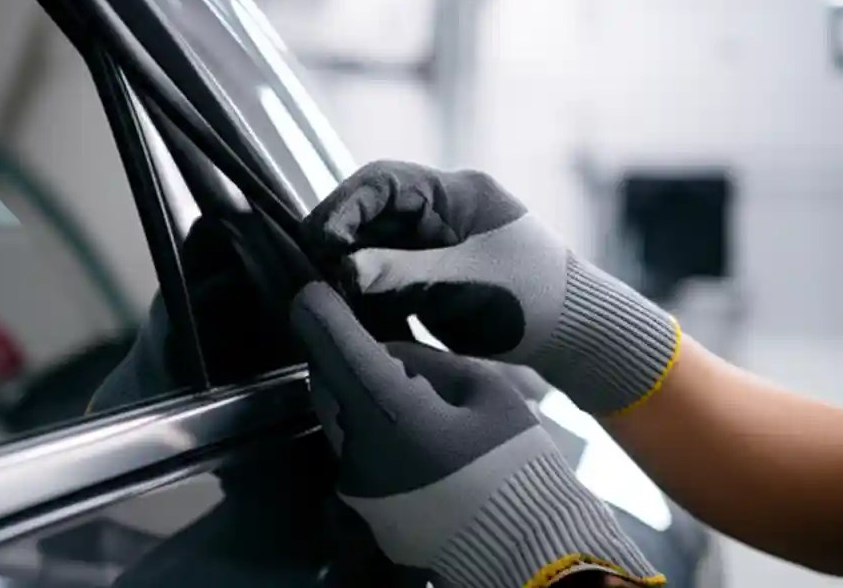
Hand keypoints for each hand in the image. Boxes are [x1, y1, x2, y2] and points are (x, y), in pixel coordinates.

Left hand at [290, 282, 663, 587]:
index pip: (336, 349)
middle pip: (330, 386)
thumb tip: (387, 354)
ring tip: (405, 391)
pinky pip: (358, 457)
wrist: (532, 549)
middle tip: (371, 341)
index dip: (319, 315)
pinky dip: (373, 436)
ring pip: (341, 422)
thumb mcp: (484, 390)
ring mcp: (358, 488)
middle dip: (342, 358)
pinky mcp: (367, 511)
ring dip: (359, 399)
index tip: (310, 292)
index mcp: (389, 413)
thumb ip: (426, 363)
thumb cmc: (516, 461)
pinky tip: (414, 436)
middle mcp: (358, 452)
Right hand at [303, 161, 679, 415]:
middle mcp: (439, 210)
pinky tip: (349, 309)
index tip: (321, 240)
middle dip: (339, 238)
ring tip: (327, 293)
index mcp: (454, 193)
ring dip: (348, 266)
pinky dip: (365, 290)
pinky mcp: (430, 275)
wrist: (576, 334)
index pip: (382, 182)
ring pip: (372, 244)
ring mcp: (434, 242)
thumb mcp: (465, 283)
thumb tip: (340, 268)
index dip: (344, 206)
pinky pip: (385, 274)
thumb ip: (401, 273)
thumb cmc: (533, 298)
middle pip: (370, 212)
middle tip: (313, 270)